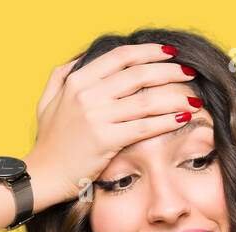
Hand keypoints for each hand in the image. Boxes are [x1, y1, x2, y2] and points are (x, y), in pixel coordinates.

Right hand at [23, 43, 200, 209]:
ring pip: (146, 100)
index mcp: (77, 81)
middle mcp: (87, 95)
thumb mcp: (46, 102)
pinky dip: (167, 120)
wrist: (42, 176)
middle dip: (169, 72)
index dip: (148, 52)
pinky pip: (144, 126)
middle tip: (189, 73)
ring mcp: (96, 117)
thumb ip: (60, 76)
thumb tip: (82, 57)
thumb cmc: (48, 142)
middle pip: (138, 75)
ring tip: (194, 96)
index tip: (169, 53)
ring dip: (175, 96)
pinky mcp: (106, 140)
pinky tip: (183, 117)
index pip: (120, 57)